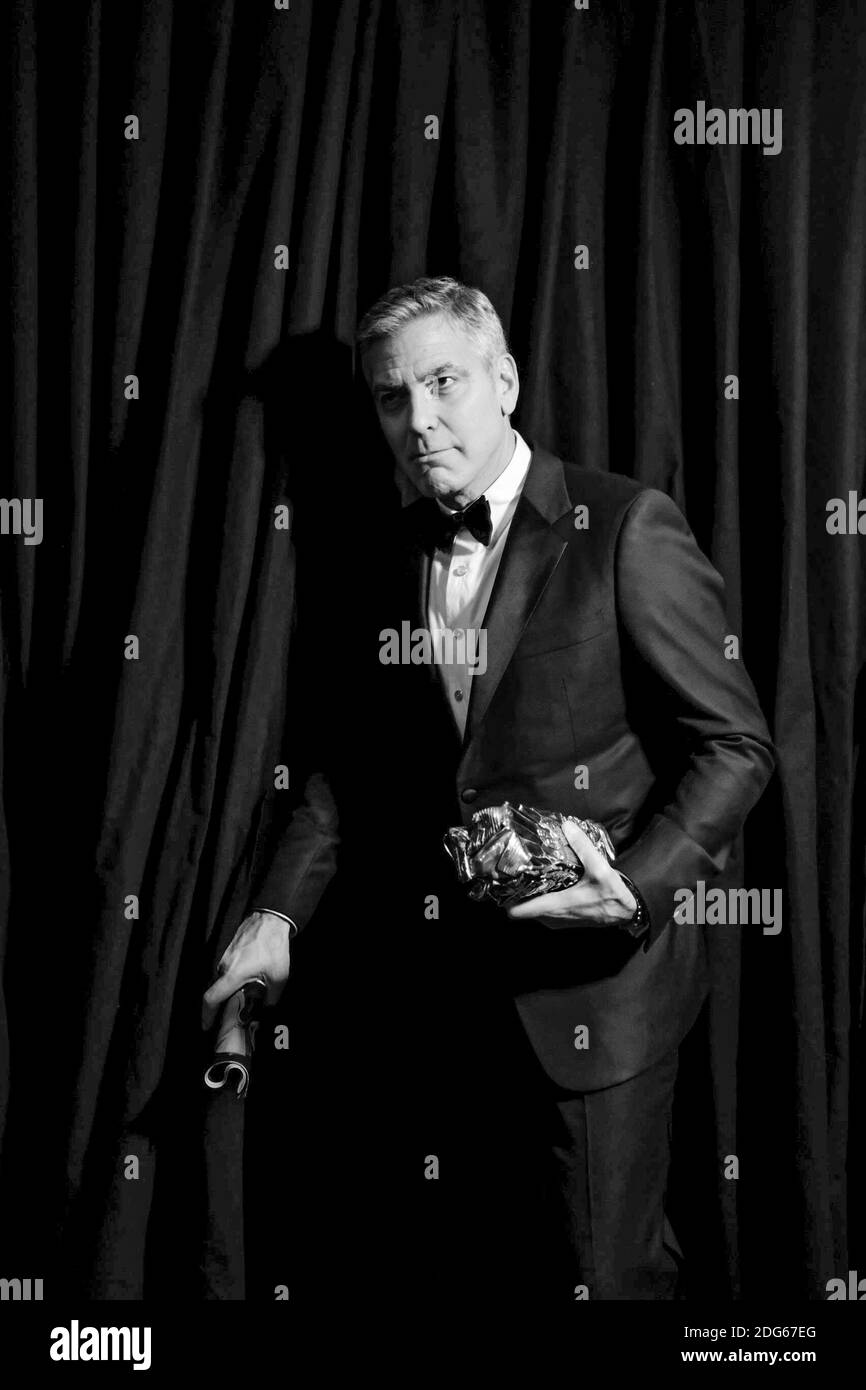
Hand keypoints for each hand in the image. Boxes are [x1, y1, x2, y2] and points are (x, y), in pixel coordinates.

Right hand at [201, 910, 292, 1029]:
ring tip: (243, 1001)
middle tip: (232, 1018)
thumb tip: (267, 1011)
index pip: (211, 998)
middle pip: (216, 993)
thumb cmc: (273, 946)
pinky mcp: (229, 953)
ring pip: (222, 982)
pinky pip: (226, 973)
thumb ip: (271, 999)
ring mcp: (224, 959)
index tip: (206, 1026)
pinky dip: (232, 982)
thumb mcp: (278, 977)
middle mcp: (223, 967)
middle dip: (221, 1007)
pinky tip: (246, 984)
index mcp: (232, 974)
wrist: (271, 920)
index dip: (206, 1015)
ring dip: (229, 993)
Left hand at [505, 821, 636, 928]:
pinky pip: (545, 913)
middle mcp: (555, 917)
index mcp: (557, 906)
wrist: (629, 912)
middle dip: (515, 896)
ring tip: (523, 879)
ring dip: (527, 899)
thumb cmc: (613, 895)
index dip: (506, 901)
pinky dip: (539, 902)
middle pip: (523, 911)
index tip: (499, 885)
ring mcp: (560, 921)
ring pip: (534, 913)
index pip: (520, 912)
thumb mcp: (600, 868)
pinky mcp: (567, 920)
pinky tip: (543, 886)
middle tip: (510, 875)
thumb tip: (568, 827)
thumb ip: (583, 847)